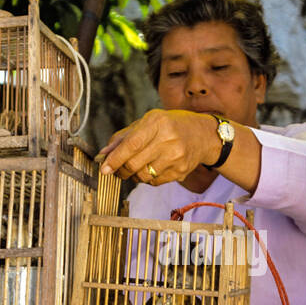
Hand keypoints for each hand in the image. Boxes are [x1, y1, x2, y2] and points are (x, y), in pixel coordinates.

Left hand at [95, 109, 218, 184]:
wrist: (202, 135)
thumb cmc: (170, 126)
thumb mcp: (148, 122)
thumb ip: (124, 137)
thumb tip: (103, 155)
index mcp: (157, 122)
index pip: (131, 145)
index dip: (115, 159)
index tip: (104, 169)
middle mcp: (168, 139)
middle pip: (134, 164)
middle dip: (121, 170)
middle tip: (116, 170)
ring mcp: (176, 157)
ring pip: (143, 176)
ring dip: (134, 176)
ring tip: (136, 167)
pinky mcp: (180, 171)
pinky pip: (154, 182)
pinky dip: (147, 179)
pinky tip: (152, 168)